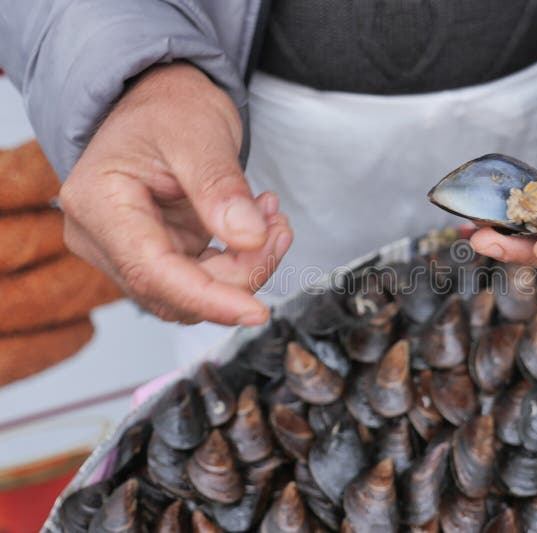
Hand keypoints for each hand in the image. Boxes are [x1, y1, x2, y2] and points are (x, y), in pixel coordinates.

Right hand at [60, 63, 291, 324]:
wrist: (161, 101)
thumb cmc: (167, 108)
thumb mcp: (199, 133)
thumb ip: (221, 188)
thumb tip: (250, 238)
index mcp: (99, 203)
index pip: (152, 272)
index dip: (208, 299)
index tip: (256, 311)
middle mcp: (102, 237)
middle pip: (175, 292)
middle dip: (239, 273)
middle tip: (278, 229)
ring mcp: (127, 250)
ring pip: (192, 293)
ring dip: (244, 268)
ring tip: (272, 217)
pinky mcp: (156, 255)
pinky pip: (201, 280)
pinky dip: (238, 262)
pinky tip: (258, 224)